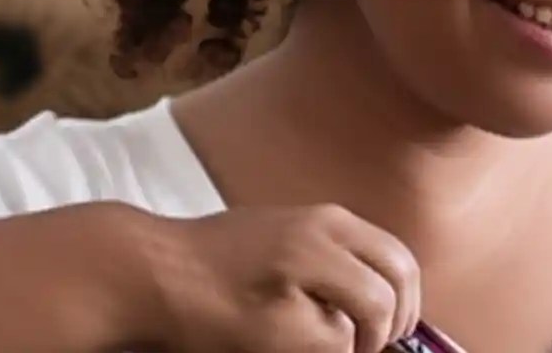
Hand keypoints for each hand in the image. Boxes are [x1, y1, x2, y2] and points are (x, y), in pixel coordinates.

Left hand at [146, 204, 420, 352]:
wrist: (150, 268)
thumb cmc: (208, 310)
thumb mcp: (275, 339)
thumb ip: (330, 342)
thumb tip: (355, 341)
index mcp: (324, 250)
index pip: (382, 301)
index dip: (377, 341)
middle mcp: (331, 221)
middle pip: (400, 263)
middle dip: (401, 309)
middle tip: (383, 343)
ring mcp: (316, 212)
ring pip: (382, 246)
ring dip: (388, 287)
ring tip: (369, 325)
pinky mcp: (299, 216)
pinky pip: (357, 240)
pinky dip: (366, 270)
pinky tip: (343, 300)